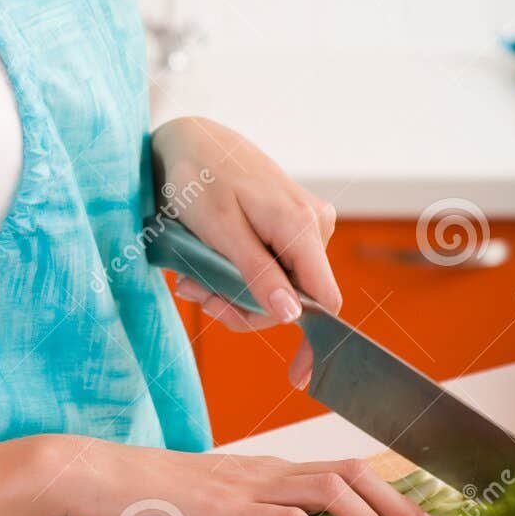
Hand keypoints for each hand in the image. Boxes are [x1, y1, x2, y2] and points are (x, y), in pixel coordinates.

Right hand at [36, 438, 445, 515]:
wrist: (93, 476)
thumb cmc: (137, 496)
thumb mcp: (201, 509)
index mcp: (261, 470)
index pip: (341, 470)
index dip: (389, 495)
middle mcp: (264, 471)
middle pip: (354, 472)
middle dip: (400, 505)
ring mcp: (247, 486)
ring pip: (335, 489)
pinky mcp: (228, 508)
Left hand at [152, 115, 341, 387]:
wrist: (188, 137)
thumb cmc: (197, 177)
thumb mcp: (218, 230)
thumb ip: (256, 273)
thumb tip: (292, 316)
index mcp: (301, 227)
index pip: (326, 301)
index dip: (314, 341)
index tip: (299, 377)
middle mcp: (313, 225)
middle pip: (294, 299)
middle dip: (243, 307)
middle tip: (194, 293)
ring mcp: (304, 224)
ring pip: (280, 286)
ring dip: (234, 292)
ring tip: (191, 277)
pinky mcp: (290, 224)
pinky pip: (273, 266)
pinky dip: (240, 275)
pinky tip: (207, 265)